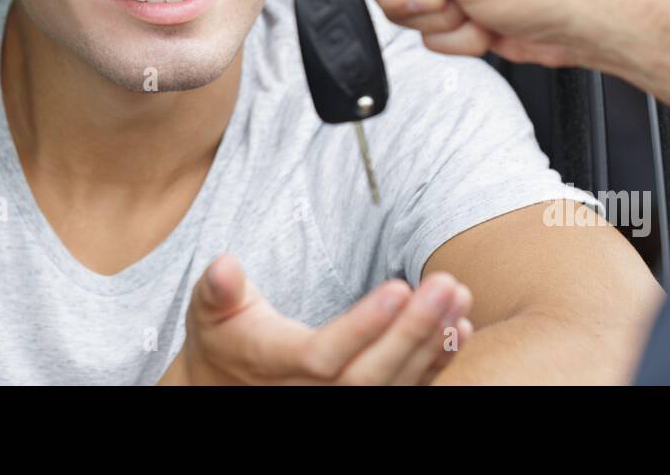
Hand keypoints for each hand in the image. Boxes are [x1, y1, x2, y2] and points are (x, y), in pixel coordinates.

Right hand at [160, 254, 473, 384]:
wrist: (227, 389)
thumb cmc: (224, 340)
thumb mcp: (210, 311)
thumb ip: (218, 289)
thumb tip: (224, 266)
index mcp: (274, 364)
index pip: (323, 355)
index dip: (363, 327)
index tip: (398, 286)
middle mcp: (310, 394)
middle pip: (370, 375)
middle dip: (412, 331)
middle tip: (445, 284)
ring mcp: (338, 404)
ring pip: (394, 386)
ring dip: (431, 342)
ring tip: (458, 295)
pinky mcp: (362, 401)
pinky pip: (404, 390)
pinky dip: (435, 363)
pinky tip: (459, 328)